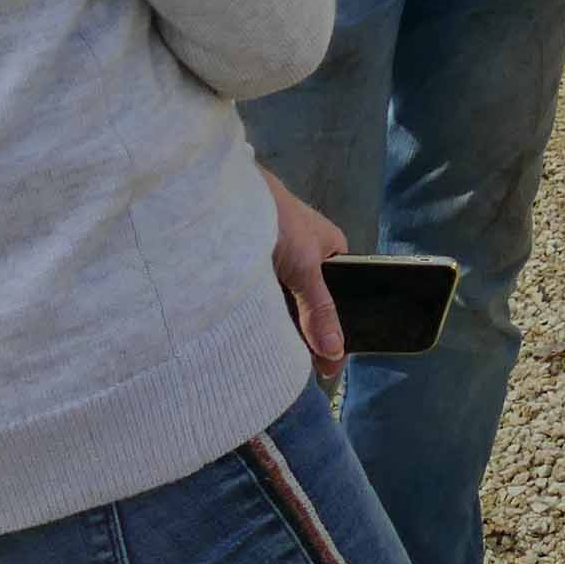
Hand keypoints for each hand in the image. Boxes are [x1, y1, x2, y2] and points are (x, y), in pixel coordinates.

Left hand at [264, 169, 348, 383]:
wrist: (223, 195)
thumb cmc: (278, 220)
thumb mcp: (306, 267)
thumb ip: (320, 309)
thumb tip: (335, 353)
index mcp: (330, 249)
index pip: (341, 295)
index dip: (335, 327)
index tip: (325, 364)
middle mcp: (305, 257)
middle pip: (309, 303)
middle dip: (305, 331)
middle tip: (299, 368)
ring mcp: (275, 262)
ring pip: (281, 302)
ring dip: (278, 324)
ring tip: (275, 361)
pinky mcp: (247, 267)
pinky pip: (257, 299)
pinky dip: (256, 315)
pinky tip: (253, 340)